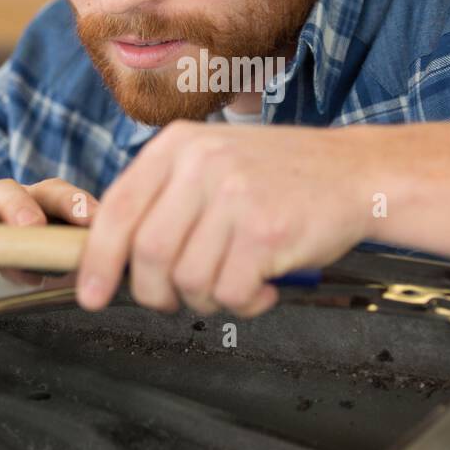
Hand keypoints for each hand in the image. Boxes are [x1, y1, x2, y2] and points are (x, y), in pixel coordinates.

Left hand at [77, 121, 370, 316]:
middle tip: (177, 300)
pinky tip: (264, 285)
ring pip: (188, 279)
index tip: (91, 294)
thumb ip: (167, 198)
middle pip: (148, 252)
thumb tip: (114, 257)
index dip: (98, 260)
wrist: (358, 174)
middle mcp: (202, 164)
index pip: (118, 208)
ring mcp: (235, 196)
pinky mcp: (266, 231)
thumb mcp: (216, 162)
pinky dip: (244, 304)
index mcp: (180, 145)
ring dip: (209, 299)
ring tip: (236, 281)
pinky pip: (230, 293)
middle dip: (156, 292)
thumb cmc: (285, 178)